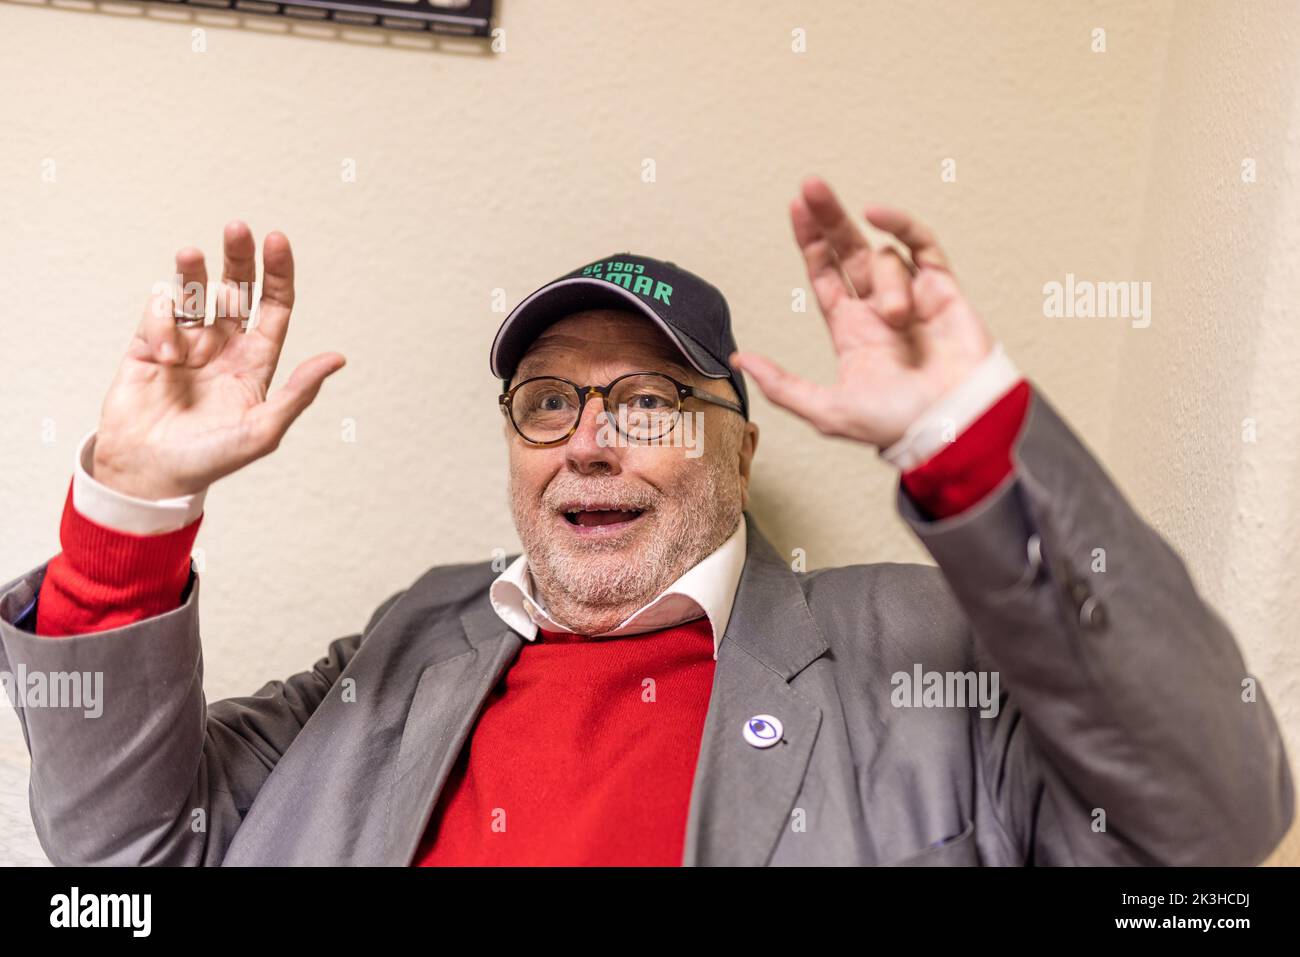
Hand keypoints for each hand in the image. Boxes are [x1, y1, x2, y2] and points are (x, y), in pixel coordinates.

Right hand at [92, 222, 345, 499]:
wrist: (148, 474)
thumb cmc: (209, 460)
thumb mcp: (263, 430)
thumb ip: (298, 392)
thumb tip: (338, 358)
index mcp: (256, 362)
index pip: (274, 307)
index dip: (278, 274)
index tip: (277, 241)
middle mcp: (224, 346)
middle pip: (237, 288)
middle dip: (238, 257)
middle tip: (239, 228)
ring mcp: (185, 342)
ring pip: (194, 290)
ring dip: (193, 269)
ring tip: (191, 254)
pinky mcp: (147, 344)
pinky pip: (159, 313)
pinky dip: (161, 321)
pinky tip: (164, 353)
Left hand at [730, 176, 993, 448]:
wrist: (957, 425)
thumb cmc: (898, 426)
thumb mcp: (828, 411)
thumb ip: (783, 386)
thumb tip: (741, 362)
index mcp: (851, 331)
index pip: (825, 274)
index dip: (811, 242)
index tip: (796, 208)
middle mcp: (878, 308)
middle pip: (849, 249)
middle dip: (829, 217)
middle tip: (811, 186)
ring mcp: (913, 295)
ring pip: (885, 260)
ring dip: (886, 284)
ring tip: (898, 320)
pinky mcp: (944, 288)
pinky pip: (921, 245)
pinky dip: (902, 225)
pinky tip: (879, 214)